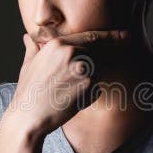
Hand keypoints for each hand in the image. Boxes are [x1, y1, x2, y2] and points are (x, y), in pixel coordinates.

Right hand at [8, 29, 130, 136]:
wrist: (29, 117)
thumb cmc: (27, 92)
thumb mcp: (28, 65)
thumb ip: (34, 48)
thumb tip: (28, 37)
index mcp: (58, 44)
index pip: (91, 37)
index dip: (111, 36)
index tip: (125, 35)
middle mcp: (72, 52)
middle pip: (97, 56)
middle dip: (94, 67)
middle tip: (79, 81)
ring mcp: (82, 67)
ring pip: (99, 72)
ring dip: (89, 83)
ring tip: (67, 93)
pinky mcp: (89, 85)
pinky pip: (97, 88)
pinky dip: (88, 96)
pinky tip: (71, 101)